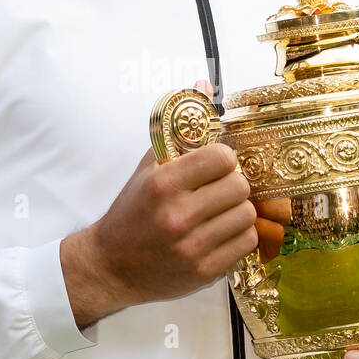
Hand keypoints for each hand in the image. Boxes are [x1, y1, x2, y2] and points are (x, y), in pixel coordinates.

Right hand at [62, 82, 258, 325]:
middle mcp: (177, 216)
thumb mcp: (148, 168)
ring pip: (247, 215)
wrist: (111, 266)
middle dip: (232, 184)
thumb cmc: (132, 212)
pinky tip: (220, 233)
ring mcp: (192, 247)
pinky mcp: (203, 272)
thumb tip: (204, 86)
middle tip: (218, 189)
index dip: (223, 158)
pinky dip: (239, 235)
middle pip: (239, 186)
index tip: (214, 165)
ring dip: (238, 211)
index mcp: (162, 185)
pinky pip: (246, 242)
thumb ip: (178, 130)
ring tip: (219, 212)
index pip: (222, 157)